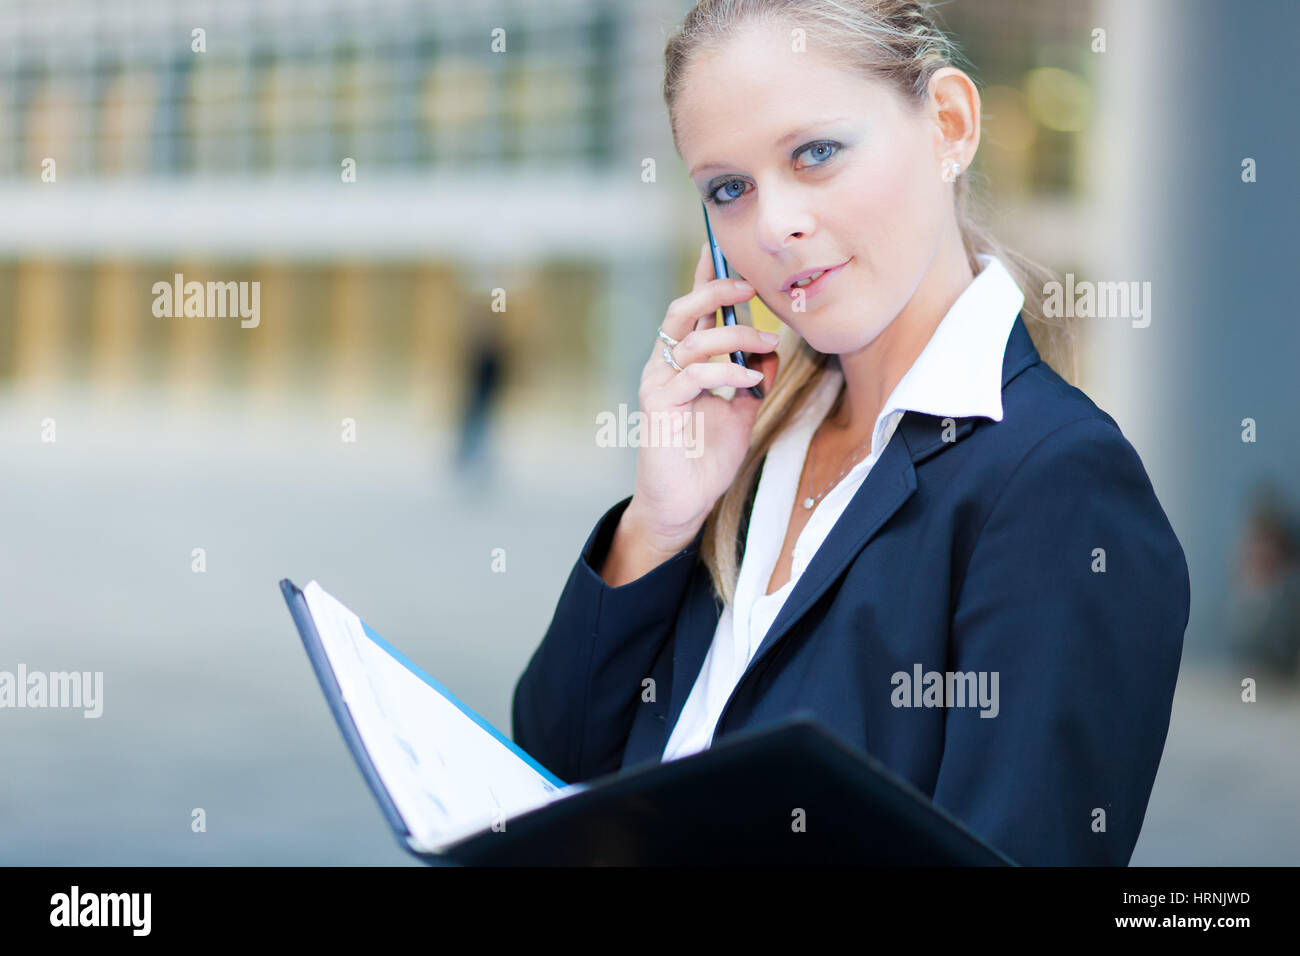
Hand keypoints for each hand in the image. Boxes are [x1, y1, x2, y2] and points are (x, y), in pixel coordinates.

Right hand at [624, 241, 780, 550]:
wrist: (684, 501)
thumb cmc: (706, 457)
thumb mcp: (741, 410)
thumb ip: (753, 377)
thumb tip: (771, 349)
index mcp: (683, 362)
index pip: (693, 311)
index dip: (705, 277)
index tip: (719, 248)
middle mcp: (665, 366)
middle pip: (683, 311)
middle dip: (715, 291)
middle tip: (748, 285)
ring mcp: (658, 383)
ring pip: (692, 339)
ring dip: (736, 336)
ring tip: (766, 344)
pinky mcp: (658, 405)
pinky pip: (694, 375)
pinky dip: (727, 372)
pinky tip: (751, 379)